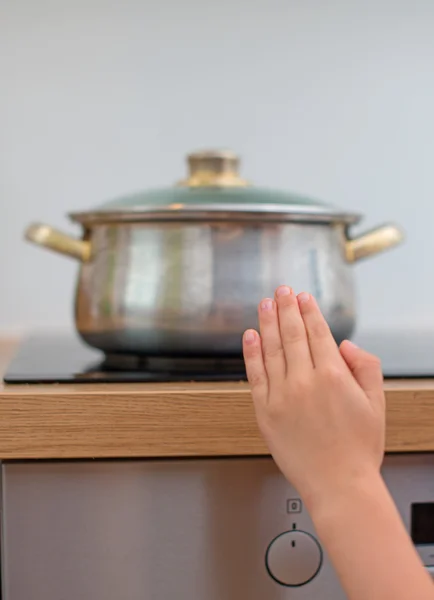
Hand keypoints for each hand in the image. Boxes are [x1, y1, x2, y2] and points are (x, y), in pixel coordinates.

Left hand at [242, 286, 384, 508]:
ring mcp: (282, 396)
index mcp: (334, 376)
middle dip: (286, 308)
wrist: (338, 485)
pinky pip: (255, 375)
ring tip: (265, 303)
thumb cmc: (359, 448)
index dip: (309, 311)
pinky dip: (252, 353)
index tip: (303, 296)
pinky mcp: (265, 411)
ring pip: (272, 349)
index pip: (317, 333)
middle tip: (282, 290)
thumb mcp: (377, 403)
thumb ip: (365, 367)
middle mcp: (305, 381)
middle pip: (293, 334)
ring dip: (268, 323)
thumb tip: (345, 345)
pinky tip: (251, 335)